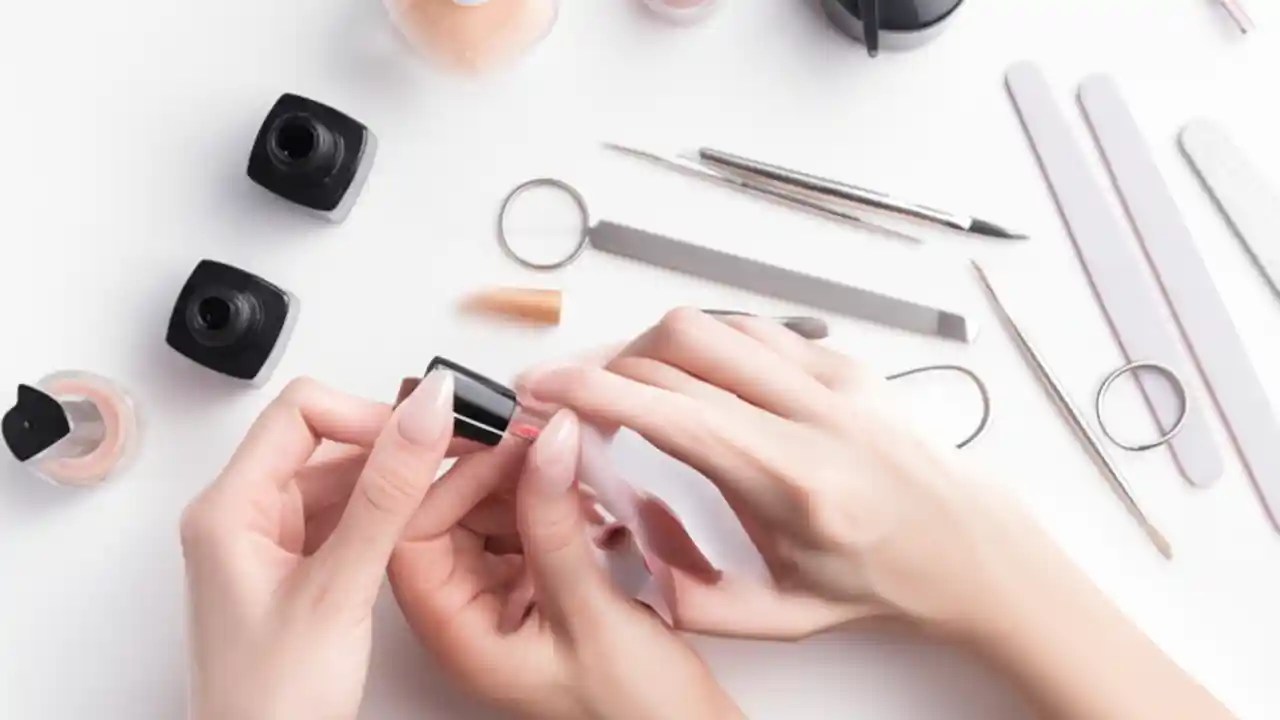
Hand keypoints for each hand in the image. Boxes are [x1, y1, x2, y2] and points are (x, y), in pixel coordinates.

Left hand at [181, 372, 458, 719]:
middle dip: (389, 444)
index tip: (423, 432)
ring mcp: (268, 543)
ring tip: (445, 488)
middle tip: (451, 453)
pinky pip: (343, 515)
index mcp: (228, 510)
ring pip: (338, 478)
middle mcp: (241, 517)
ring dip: (392, 479)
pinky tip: (417, 524)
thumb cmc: (270, 705)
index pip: (300, 413)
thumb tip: (423, 415)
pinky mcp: (295, 569)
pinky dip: (383, 513)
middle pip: (322, 441)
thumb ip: (386, 496)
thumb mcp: (339, 589)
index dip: (366, 414)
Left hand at [388, 409, 743, 719]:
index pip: (415, 537)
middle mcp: (469, 620)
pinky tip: (585, 497)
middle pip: (449, 520)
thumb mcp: (588, 611)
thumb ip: (555, 523)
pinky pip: (526, 531)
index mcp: (457, 638)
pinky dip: (551, 505)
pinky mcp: (539, 593)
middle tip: (540, 439)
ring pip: (489, 519)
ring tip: (569, 464)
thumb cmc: (635, 711)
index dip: (450, 482)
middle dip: (492, 476)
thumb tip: (542, 443)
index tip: (501, 443)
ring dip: (526, 485)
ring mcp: (503, 606)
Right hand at [518, 308, 1044, 640]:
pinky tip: (690, 373)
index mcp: (791, 483)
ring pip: (713, 324)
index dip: (591, 390)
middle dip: (608, 363)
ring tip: (629, 383)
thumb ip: (691, 598)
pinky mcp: (844, 363)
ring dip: (652, 346)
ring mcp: (833, 380)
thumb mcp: (779, 618)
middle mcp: (812, 417)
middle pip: (680, 348)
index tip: (544, 386)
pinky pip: (751, 328)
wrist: (965, 545)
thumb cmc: (882, 580)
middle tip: (576, 390)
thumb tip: (630, 550)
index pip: (670, 412)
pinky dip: (705, 341)